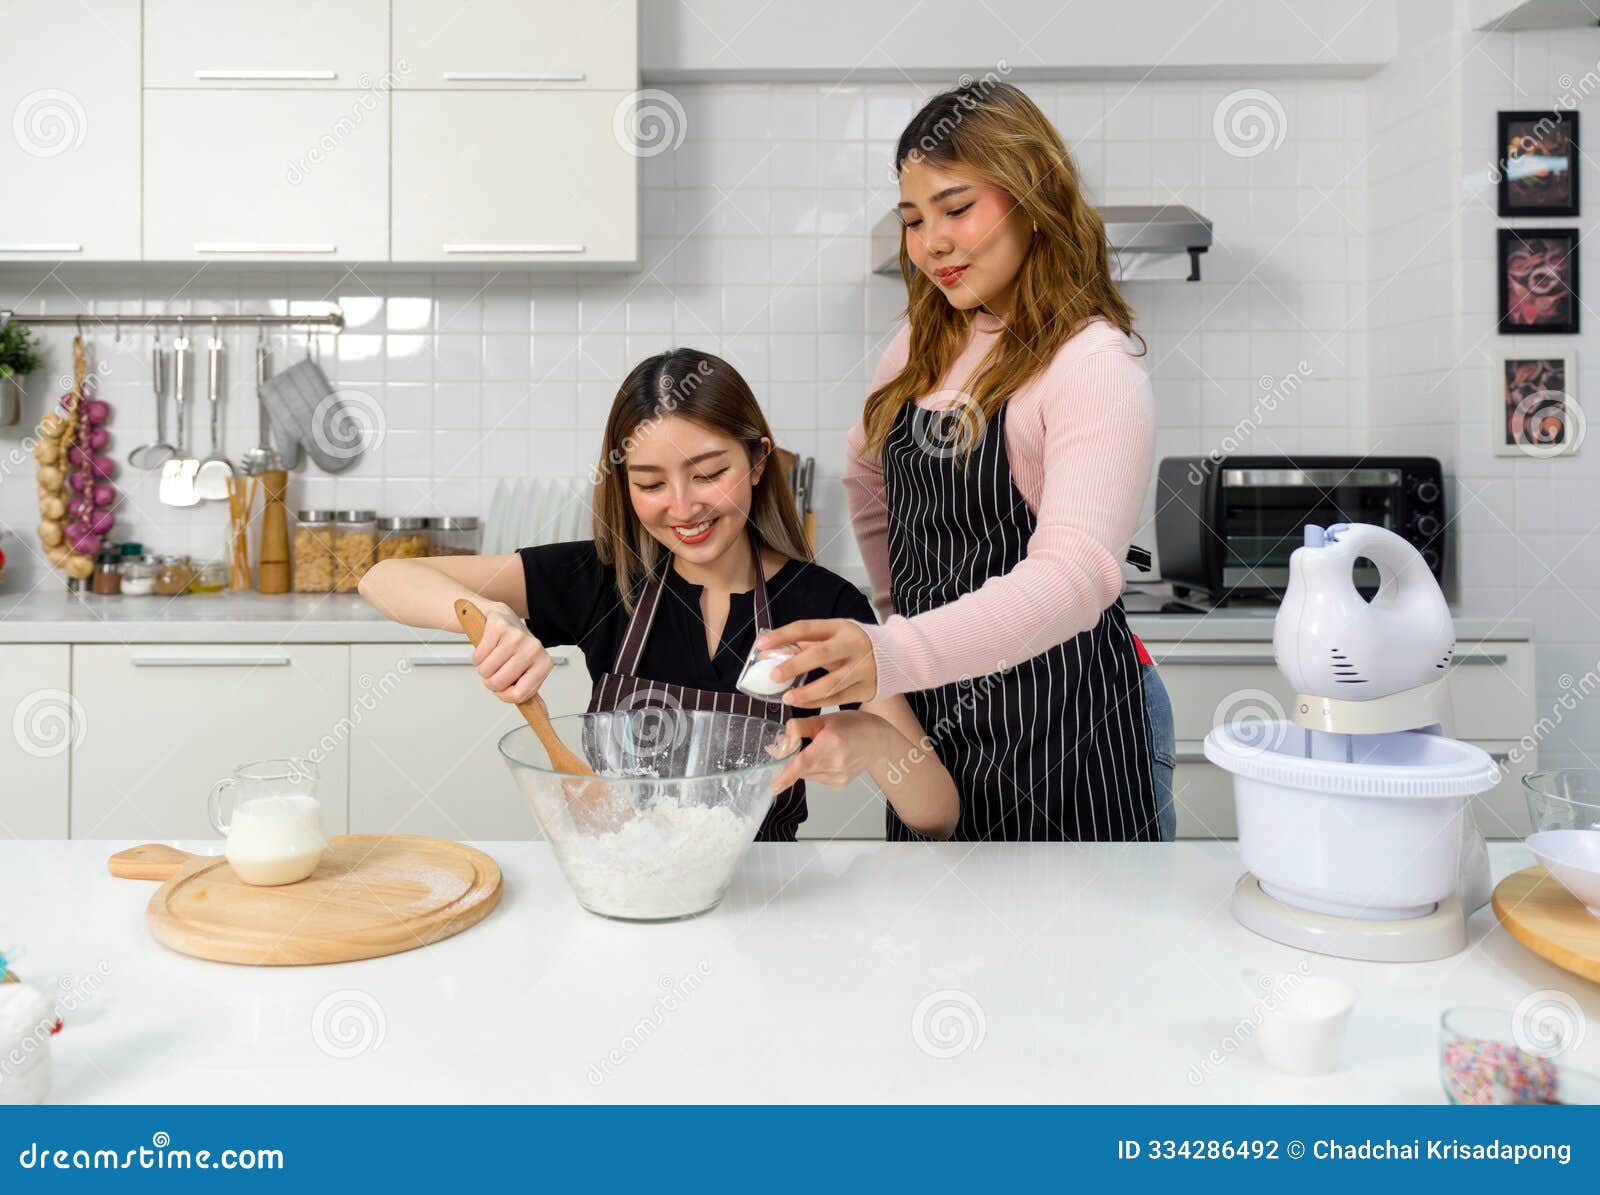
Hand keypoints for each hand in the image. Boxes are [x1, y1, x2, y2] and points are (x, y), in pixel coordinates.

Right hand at [470, 607, 554, 703]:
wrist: (504, 620)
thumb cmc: (515, 650)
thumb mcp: (527, 672)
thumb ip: (531, 693)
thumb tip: (541, 718)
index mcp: (544, 664)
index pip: (518, 695)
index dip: (504, 695)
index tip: (505, 687)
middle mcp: (534, 649)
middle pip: (498, 683)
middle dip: (491, 681)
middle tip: (497, 669)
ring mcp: (516, 636)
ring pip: (486, 670)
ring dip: (483, 669)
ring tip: (493, 658)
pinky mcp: (498, 627)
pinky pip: (477, 656)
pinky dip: (477, 656)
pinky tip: (487, 648)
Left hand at [756, 619, 877, 706]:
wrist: (900, 656)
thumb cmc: (858, 643)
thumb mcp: (838, 634)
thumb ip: (813, 641)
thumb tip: (781, 649)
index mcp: (842, 627)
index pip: (807, 628)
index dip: (783, 635)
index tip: (761, 644)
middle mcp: (853, 646)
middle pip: (820, 654)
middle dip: (794, 665)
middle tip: (773, 675)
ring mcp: (862, 668)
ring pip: (831, 683)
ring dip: (806, 693)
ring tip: (786, 697)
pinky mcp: (867, 688)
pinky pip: (839, 699)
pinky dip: (818, 703)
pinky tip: (802, 704)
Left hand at [767, 711, 890, 790]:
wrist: (878, 741)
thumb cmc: (853, 725)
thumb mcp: (824, 719)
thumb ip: (797, 729)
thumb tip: (778, 744)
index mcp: (830, 743)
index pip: (803, 763)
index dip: (786, 775)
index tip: (773, 786)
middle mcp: (835, 763)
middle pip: (800, 768)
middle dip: (790, 759)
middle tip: (792, 744)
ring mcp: (838, 777)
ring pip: (806, 774)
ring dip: (804, 764)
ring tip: (819, 748)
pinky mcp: (838, 784)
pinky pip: (816, 777)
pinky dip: (815, 769)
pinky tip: (828, 758)